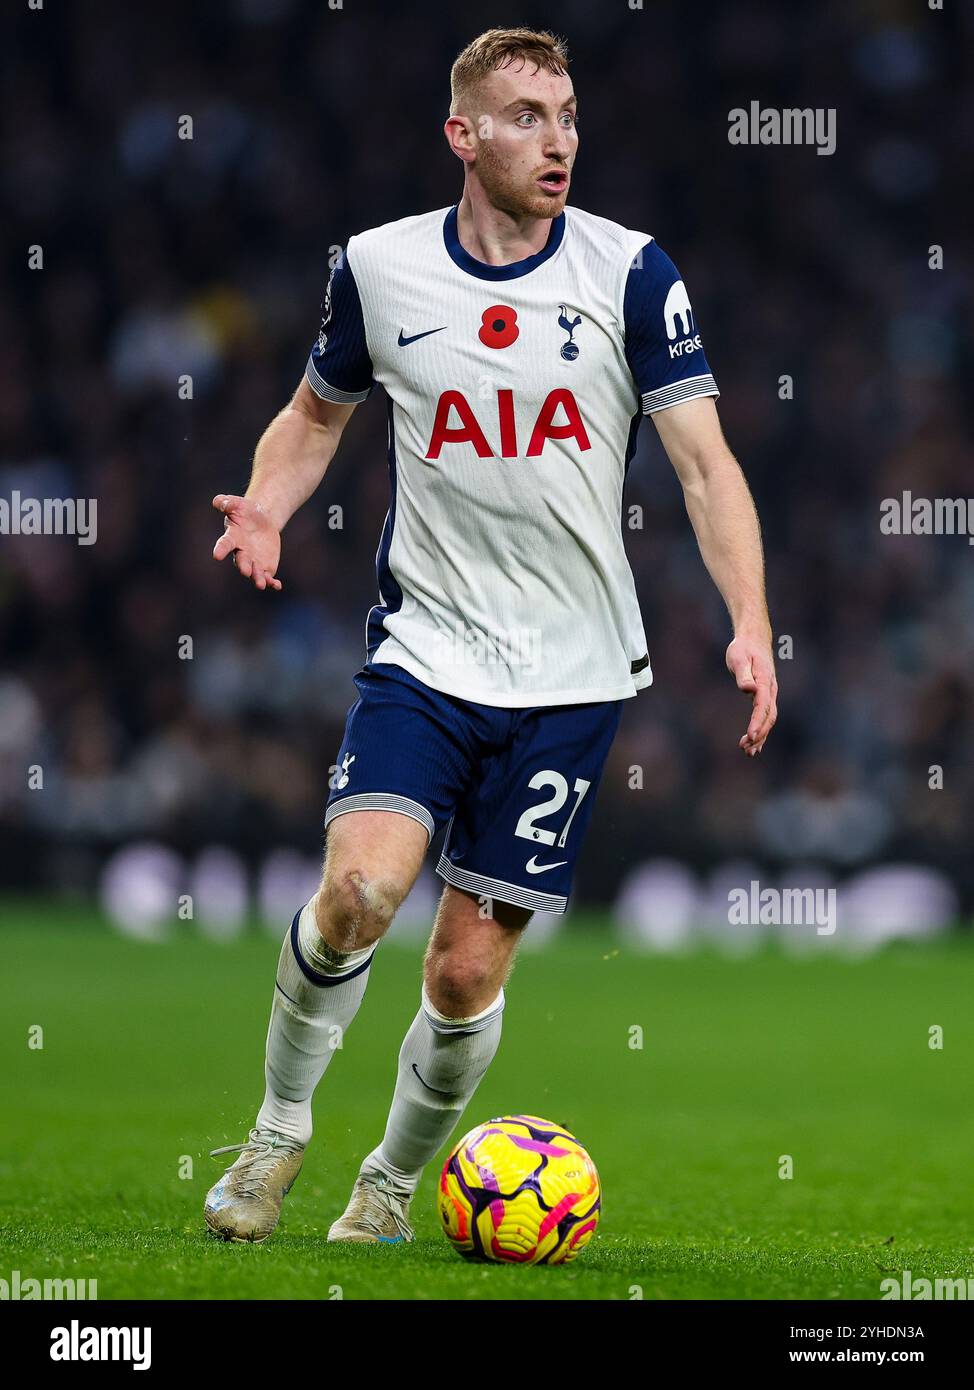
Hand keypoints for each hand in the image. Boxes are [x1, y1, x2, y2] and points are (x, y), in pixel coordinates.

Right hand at [212, 494, 282, 590]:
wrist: (262, 520)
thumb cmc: (246, 512)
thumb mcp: (237, 503)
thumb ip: (227, 502)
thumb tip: (219, 502)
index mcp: (232, 537)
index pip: (224, 544)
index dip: (220, 549)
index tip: (216, 555)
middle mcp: (241, 553)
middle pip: (241, 561)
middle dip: (244, 567)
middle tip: (246, 571)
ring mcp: (253, 562)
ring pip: (255, 573)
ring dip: (257, 579)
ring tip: (260, 584)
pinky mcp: (266, 567)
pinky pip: (268, 577)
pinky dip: (272, 582)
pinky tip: (277, 585)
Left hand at [726, 634, 776, 755]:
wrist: (754, 640)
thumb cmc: (743, 648)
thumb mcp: (739, 658)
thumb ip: (743, 675)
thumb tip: (749, 689)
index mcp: (764, 681)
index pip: (762, 706)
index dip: (756, 722)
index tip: (749, 736)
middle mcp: (770, 690)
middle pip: (768, 716)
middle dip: (759, 734)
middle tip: (745, 748)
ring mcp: (769, 694)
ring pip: (768, 719)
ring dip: (760, 736)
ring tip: (748, 752)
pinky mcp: (765, 696)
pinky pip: (765, 717)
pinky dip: (761, 731)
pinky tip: (754, 745)